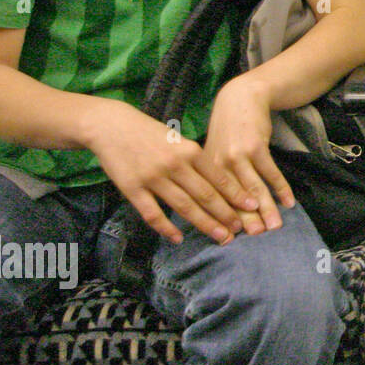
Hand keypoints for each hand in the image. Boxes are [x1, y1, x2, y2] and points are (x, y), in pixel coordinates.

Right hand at [86, 99, 252, 244]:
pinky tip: (178, 238)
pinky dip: (166, 228)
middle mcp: (175, 164)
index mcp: (190, 151)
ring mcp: (153, 177)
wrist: (112, 126)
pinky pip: (153, 213)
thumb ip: (196, 161)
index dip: (236, 194)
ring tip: (221, 237)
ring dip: (205, 224)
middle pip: (206, 195)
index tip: (252, 206)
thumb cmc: (150, 134)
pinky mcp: (133, 188)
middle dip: (226, 214)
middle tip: (241, 230)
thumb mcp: (179, 141)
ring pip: (184, 206)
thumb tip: (219, 184)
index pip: (218, 177)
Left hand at [202, 74, 294, 232]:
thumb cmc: (228, 130)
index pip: (215, 200)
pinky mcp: (256, 147)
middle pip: (234, 198)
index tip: (234, 239)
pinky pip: (271, 173)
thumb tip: (219, 209)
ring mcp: (238, 155)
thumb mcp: (214, 151)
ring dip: (267, 209)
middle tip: (258, 238)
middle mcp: (218, 163)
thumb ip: (216, 177)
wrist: (240, 99)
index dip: (225, 219)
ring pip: (254, 189)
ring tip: (275, 226)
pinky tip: (289, 202)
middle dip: (248, 220)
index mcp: (205, 168)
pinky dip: (281, 189)